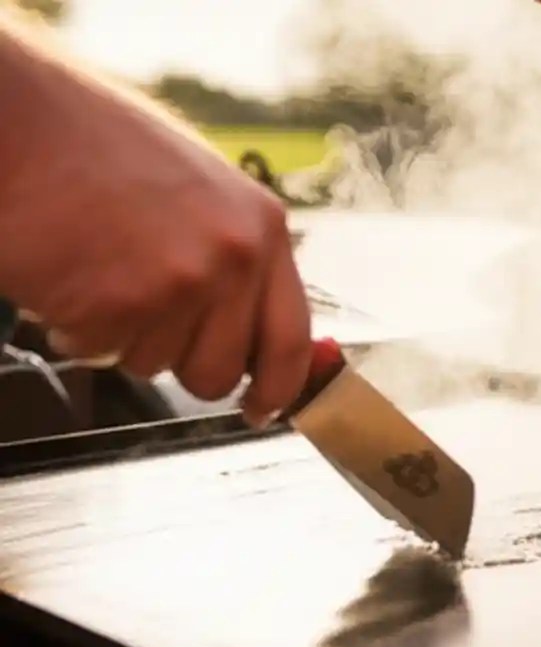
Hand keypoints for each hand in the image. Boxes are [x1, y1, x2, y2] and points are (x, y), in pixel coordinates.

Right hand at [0, 40, 311, 425]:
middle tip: (139, 314)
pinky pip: (98, 352)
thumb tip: (252, 327)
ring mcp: (180, 283)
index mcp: (261, 226)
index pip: (290, 338)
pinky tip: (65, 272)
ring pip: (153, 366)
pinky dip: (73, 327)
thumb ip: (234, 254)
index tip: (263, 409)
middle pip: (218, 371)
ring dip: (119, 336)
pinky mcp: (120, 304)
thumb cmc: (95, 144)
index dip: (278, 388)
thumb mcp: (200, 189)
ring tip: (96, 269)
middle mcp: (234, 258)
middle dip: (177, 363)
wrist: (18, 119)